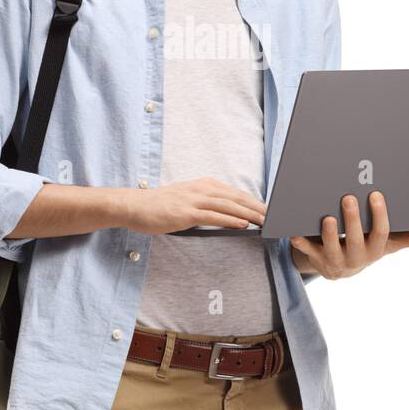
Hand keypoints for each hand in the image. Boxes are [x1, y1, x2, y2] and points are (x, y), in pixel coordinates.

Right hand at [125, 176, 266, 234]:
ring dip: (249, 214)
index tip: (268, 209)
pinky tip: (242, 225)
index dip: (253, 201)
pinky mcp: (186, 213)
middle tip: (273, 215)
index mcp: (203, 184)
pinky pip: (213, 216)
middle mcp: (201, 189)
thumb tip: (226, 214)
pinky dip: (230, 220)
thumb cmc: (160, 205)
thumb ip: (206, 203)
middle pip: (236, 197)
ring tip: (264, 221)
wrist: (135, 206)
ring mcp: (194, 200)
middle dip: (257, 207)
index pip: (234, 193)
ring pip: (228, 206)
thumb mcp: (186, 198)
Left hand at [289, 190, 408, 278]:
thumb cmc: (367, 245)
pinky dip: (301, 243)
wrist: (338, 266)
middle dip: (352, 220)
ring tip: (327, 217)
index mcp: (376, 250)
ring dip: (329, 234)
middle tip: (347, 198)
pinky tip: (294, 232)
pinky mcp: (316, 260)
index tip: (375, 194)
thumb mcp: (388, 243)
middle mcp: (357, 258)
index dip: (379, 215)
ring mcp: (335, 261)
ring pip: (332, 248)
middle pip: (356, 240)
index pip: (381, 234)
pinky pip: (307, 252)